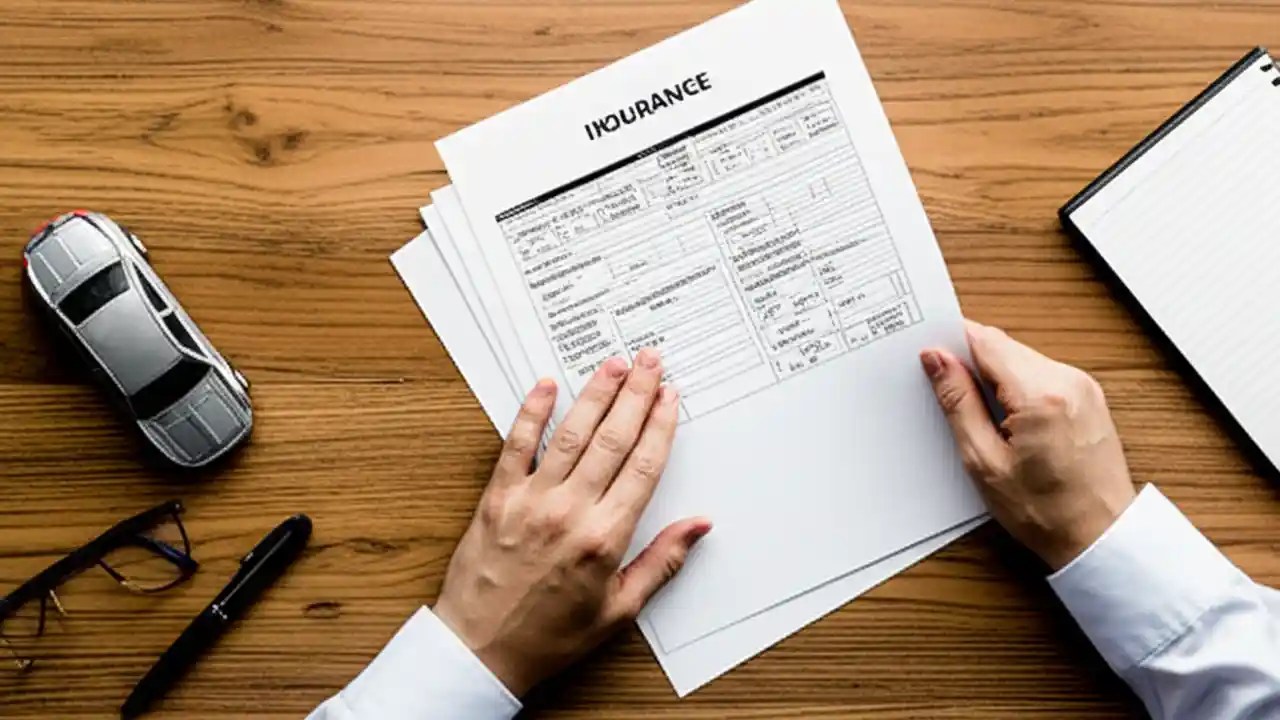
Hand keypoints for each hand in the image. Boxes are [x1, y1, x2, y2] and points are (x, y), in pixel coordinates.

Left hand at [433, 349, 710, 695]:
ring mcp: (530, 501)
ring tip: (614, 364)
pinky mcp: (497, 499)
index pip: (643, 467)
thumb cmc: (550, 637)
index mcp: (605, 539)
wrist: (482, 651)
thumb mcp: (619, 609)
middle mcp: (570, 512)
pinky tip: (547, 385)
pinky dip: (532, 412)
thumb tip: (699, 526)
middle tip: (651, 361)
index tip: (672, 397)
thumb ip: (662, 562)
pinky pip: (516, 445)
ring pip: (571, 434)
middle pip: (613, 439)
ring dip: (595, 394)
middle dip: (637, 395)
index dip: (661, 426)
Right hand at [920, 320, 1136, 569]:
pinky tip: (1009, 423)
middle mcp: (1067, 380)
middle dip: (972, 364)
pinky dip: (1017, 388)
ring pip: (1021, 359)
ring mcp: (1083, 386)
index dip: (951, 343)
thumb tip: (937, 359)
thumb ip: (958, 402)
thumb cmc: (1047, 512)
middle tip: (950, 399)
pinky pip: (1041, 375)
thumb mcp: (984, 461)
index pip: (984, 340)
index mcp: (1040, 394)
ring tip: (984, 421)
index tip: (930, 359)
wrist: (1103, 537)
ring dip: (995, 378)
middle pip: (1003, 346)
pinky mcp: (1089, 396)